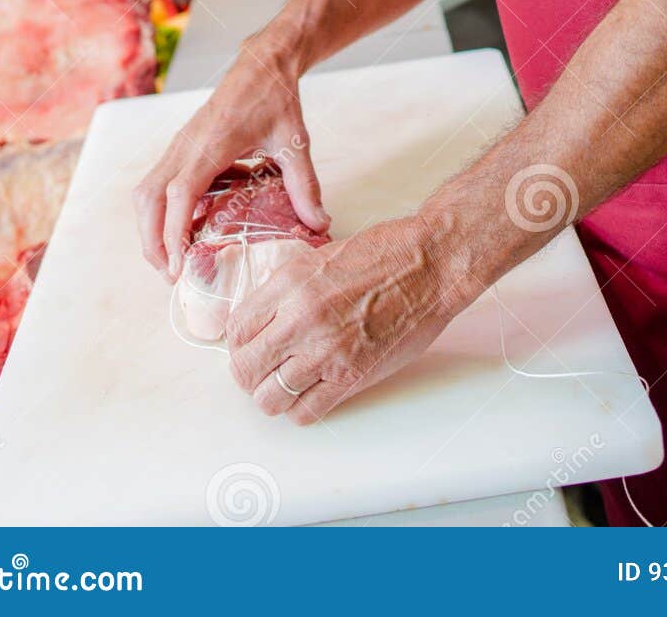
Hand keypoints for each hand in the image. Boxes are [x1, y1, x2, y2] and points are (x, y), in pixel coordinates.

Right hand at [132, 37, 327, 281]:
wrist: (261, 62)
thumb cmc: (276, 98)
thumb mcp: (295, 142)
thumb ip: (305, 184)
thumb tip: (319, 224)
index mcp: (212, 144)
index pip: (180, 193)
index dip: (175, 231)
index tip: (179, 264)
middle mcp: (186, 144)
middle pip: (149, 199)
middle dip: (152, 240)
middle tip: (171, 274)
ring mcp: (179, 144)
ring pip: (146, 192)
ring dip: (150, 227)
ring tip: (171, 259)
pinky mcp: (180, 146)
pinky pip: (157, 182)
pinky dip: (160, 210)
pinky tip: (186, 227)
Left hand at [224, 215, 466, 423]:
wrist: (429, 264)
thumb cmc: (383, 253)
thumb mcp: (319, 258)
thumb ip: (286, 289)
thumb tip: (264, 318)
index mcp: (289, 284)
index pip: (236, 329)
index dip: (240, 342)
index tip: (251, 344)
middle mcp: (300, 319)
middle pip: (244, 367)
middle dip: (248, 372)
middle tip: (262, 368)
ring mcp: (325, 352)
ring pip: (268, 398)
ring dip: (271, 394)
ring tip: (285, 383)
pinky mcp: (351, 377)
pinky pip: (305, 412)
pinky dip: (300, 408)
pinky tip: (311, 391)